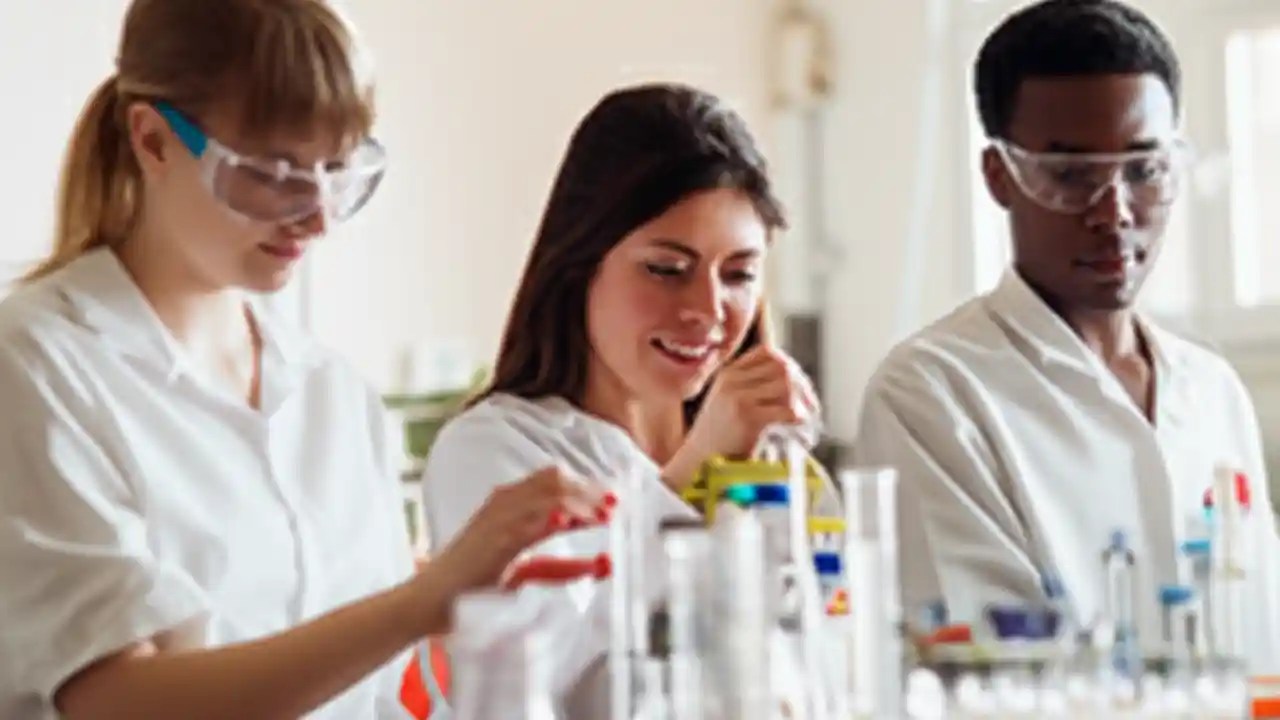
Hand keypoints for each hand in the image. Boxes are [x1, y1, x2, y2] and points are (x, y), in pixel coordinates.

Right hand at [412, 467, 613, 631]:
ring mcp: (498, 520)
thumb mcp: (526, 570)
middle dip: (589, 492)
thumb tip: (604, 565)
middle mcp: (503, 504)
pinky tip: (567, 523)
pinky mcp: (494, 542)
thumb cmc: (475, 585)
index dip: (586, 485)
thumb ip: (562, 566)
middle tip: (614, 506)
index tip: (613, 497)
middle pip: (555, 482)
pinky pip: (528, 526)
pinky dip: (550, 520)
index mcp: (507, 502)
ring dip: (579, 504)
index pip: (552, 480)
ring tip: (603, 516)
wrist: (431, 599)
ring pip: (546, 497)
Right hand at [664, 345, 819, 487]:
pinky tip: (798, 427)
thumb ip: (750, 388)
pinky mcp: (749, 418)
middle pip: (781, 366)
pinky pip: (787, 409)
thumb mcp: (727, 403)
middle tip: (809, 404)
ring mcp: (739, 398)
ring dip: (801, 401)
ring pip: (786, 384)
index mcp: (728, 374)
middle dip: (801, 384)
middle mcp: (732, 381)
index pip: (768, 353)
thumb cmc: (718, 438)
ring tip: (804, 418)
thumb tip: (791, 380)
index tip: (798, 385)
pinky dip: (798, 417)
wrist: (698, 464)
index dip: (788, 366)